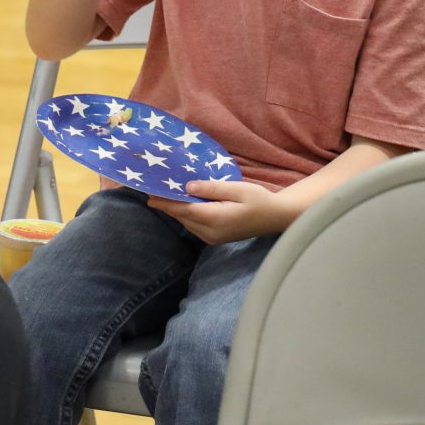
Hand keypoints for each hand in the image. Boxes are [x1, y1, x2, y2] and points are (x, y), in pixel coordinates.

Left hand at [146, 179, 290, 244]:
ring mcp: (212, 237)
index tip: (149, 194)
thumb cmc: (259, 200)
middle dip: (166, 204)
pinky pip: (194, 225)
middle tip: (151, 190)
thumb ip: (212, 188)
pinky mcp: (214, 238)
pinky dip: (185, 214)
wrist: (275, 218)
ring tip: (162, 194)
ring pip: (186, 222)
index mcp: (215, 219)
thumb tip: (187, 186)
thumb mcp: (237, 189)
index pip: (184, 210)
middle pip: (182, 217)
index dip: (165, 202)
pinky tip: (181, 203)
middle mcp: (210, 232)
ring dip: (175, 210)